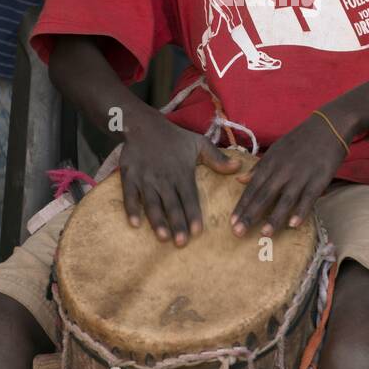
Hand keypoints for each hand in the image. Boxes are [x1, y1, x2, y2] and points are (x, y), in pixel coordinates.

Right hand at [119, 109, 240, 245]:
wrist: (144, 125)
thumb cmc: (174, 138)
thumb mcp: (198, 143)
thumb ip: (217, 158)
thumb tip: (238, 167)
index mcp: (182, 172)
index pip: (189, 197)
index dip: (193, 214)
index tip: (197, 231)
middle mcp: (164, 178)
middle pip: (171, 205)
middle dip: (177, 223)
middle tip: (181, 242)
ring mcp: (145, 178)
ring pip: (151, 203)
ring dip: (157, 221)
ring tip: (163, 237)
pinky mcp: (129, 177)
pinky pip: (129, 195)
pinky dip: (131, 209)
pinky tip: (134, 224)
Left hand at [230, 112, 347, 237]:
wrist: (328, 126)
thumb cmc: (300, 139)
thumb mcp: (276, 149)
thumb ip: (259, 167)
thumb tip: (240, 180)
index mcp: (271, 162)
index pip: (253, 187)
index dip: (242, 205)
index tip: (231, 221)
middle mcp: (283, 170)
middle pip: (264, 195)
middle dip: (250, 214)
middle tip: (237, 232)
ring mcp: (301, 175)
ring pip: (285, 199)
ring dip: (274, 217)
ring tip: (264, 234)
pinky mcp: (319, 179)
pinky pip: (308, 198)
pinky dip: (301, 210)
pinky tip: (293, 224)